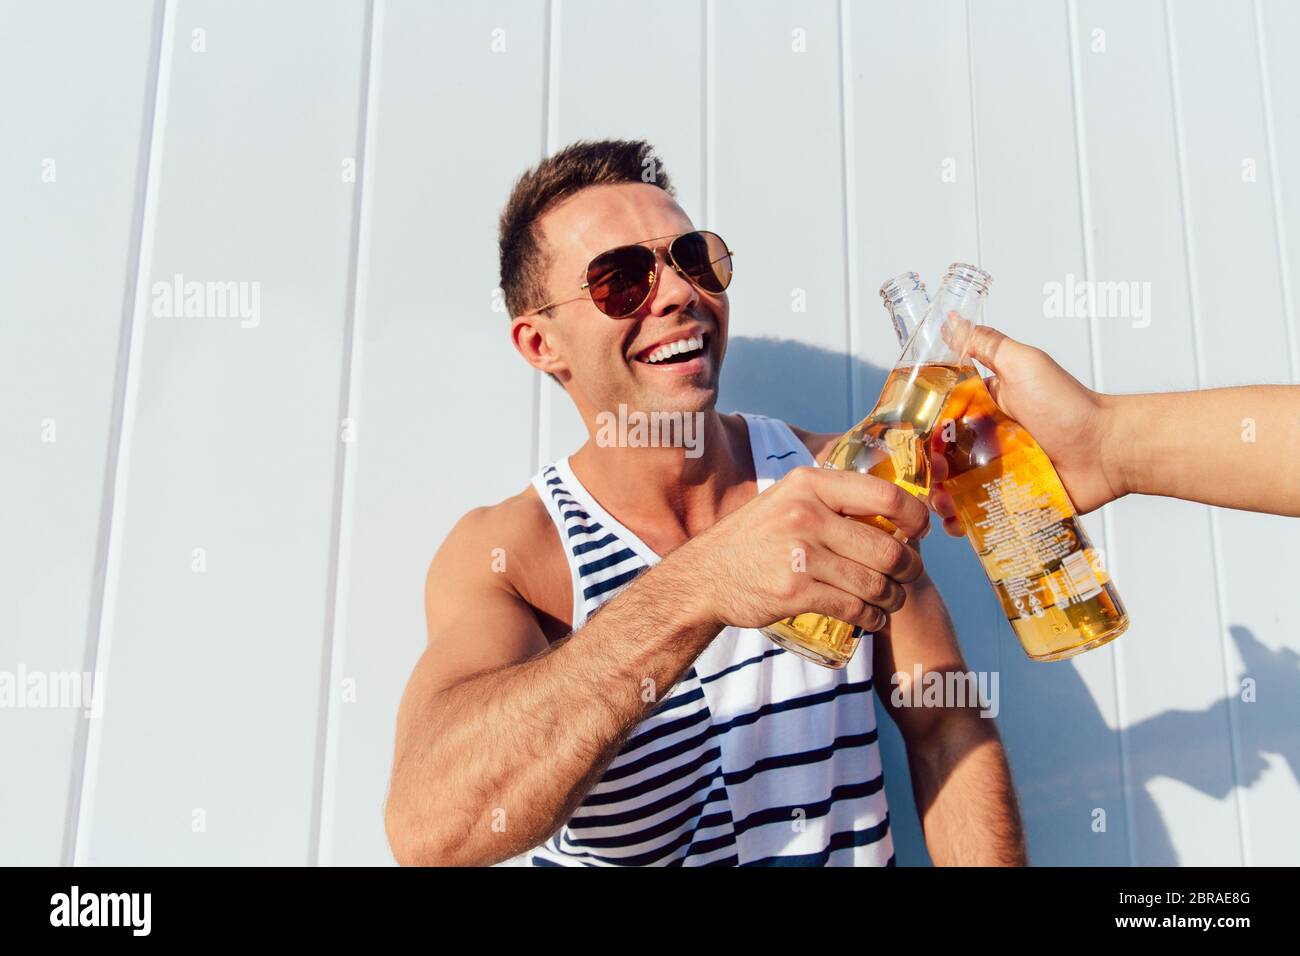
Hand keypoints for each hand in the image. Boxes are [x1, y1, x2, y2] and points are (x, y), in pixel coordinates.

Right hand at [673, 466, 929, 632]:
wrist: (706, 576)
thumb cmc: (755, 538)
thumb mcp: (788, 500)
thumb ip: (833, 500)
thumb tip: (894, 509)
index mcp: (811, 485)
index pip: (886, 497)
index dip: (916, 517)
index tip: (919, 532)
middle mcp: (806, 514)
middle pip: (887, 548)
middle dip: (909, 568)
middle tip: (907, 575)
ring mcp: (800, 554)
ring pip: (876, 583)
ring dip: (893, 598)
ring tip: (890, 600)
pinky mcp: (796, 592)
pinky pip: (855, 608)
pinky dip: (872, 618)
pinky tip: (872, 618)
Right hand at [930, 326, 1125, 535]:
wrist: (1107, 449)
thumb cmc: (1069, 405)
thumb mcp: (1023, 365)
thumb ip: (986, 344)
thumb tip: (952, 321)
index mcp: (985, 408)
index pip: (941, 420)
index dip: (923, 432)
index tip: (913, 442)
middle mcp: (989, 441)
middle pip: (943, 458)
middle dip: (929, 471)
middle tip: (934, 477)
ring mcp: (999, 473)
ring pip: (955, 489)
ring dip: (941, 499)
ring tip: (943, 503)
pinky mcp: (1011, 501)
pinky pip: (980, 515)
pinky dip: (964, 522)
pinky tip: (957, 522)